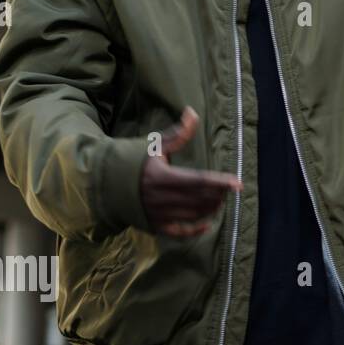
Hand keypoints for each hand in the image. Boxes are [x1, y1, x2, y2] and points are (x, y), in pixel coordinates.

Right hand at [139, 107, 241, 237]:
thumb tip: (192, 112)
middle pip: (199, 199)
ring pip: (193, 215)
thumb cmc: (133, 160)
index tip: (238, 183)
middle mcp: (160, 198)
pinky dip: (195, 230)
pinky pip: (178, 232)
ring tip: (221, 199)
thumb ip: (178, 133)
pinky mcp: (154, 226)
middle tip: (231, 189)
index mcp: (161, 177)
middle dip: (218, 194)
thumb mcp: (154, 144)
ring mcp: (157, 215)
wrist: (105, 183)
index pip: (198, 180)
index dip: (220, 182)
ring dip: (211, 208)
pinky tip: (207, 224)